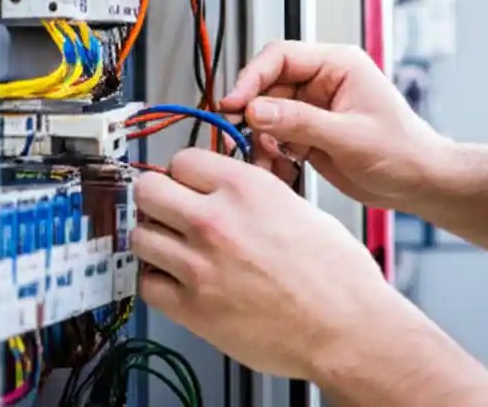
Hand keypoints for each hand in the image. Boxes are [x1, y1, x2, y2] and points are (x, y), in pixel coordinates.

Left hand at [132, 148, 398, 379]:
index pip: (182, 159)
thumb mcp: (300, 208)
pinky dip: (158, 281)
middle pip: (148, 191)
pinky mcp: (193, 308)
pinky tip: (179, 281)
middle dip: (158, 198)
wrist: (346, 327)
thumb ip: (255, 195)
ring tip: (176, 248)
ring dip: (156, 240)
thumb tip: (228, 190)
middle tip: (170, 210)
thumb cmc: (337, 275)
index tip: (187, 183)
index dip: (184, 172)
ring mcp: (200, 265)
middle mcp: (217, 221)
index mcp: (248, 189)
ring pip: (141, 236)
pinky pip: (147, 284)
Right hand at [219, 41, 452, 210]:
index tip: (233, 103)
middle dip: (252, 113)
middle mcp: (323, 82)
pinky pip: (275, 136)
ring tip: (266, 160)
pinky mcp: (309, 132)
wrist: (418, 182)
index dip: (252, 77)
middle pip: (268, 85)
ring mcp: (315, 107)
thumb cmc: (403, 151)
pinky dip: (270, 153)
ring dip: (260, 138)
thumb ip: (300, 122)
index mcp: (338, 65)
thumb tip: (256, 110)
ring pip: (267, 114)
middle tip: (241, 137)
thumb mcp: (349, 136)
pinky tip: (278, 168)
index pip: (281, 56)